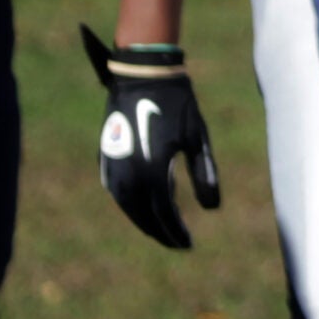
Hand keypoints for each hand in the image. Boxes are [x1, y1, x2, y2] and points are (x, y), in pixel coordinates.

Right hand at [83, 24, 220, 249]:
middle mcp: (128, 174)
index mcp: (151, 171)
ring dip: (144, 220)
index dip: (176, 231)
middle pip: (143, 216)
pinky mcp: (106, 158)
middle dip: (160, 231)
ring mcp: (113, 167)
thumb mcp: (196, 138)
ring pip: (127, 206)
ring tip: (163, 228)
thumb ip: (204, 174)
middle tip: (177, 242)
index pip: (163, 214)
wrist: (143, 74)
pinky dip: (132, 204)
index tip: (189, 243)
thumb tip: (212, 208)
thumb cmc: (176, 104)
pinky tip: (147, 205)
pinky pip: (118, 192)